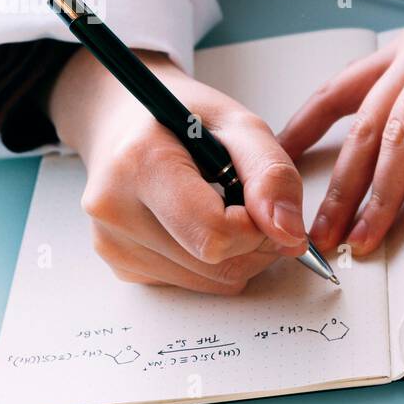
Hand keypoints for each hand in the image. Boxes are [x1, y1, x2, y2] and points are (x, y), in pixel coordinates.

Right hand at [49, 49, 308, 293]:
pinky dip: (213, 262)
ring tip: (220, 206)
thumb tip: (290, 235)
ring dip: (237, 253)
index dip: (256, 224)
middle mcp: (115, 210)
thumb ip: (273, 174)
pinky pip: (195, 285)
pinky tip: (198, 223)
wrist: (129, 123)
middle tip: (245, 199)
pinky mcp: (121, 267)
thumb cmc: (186, 118)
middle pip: (216, 264)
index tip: (256, 196)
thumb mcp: (241, 125)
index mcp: (141, 163)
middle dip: (252, 240)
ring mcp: (112, 244)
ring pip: (212, 282)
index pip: (215, 234)